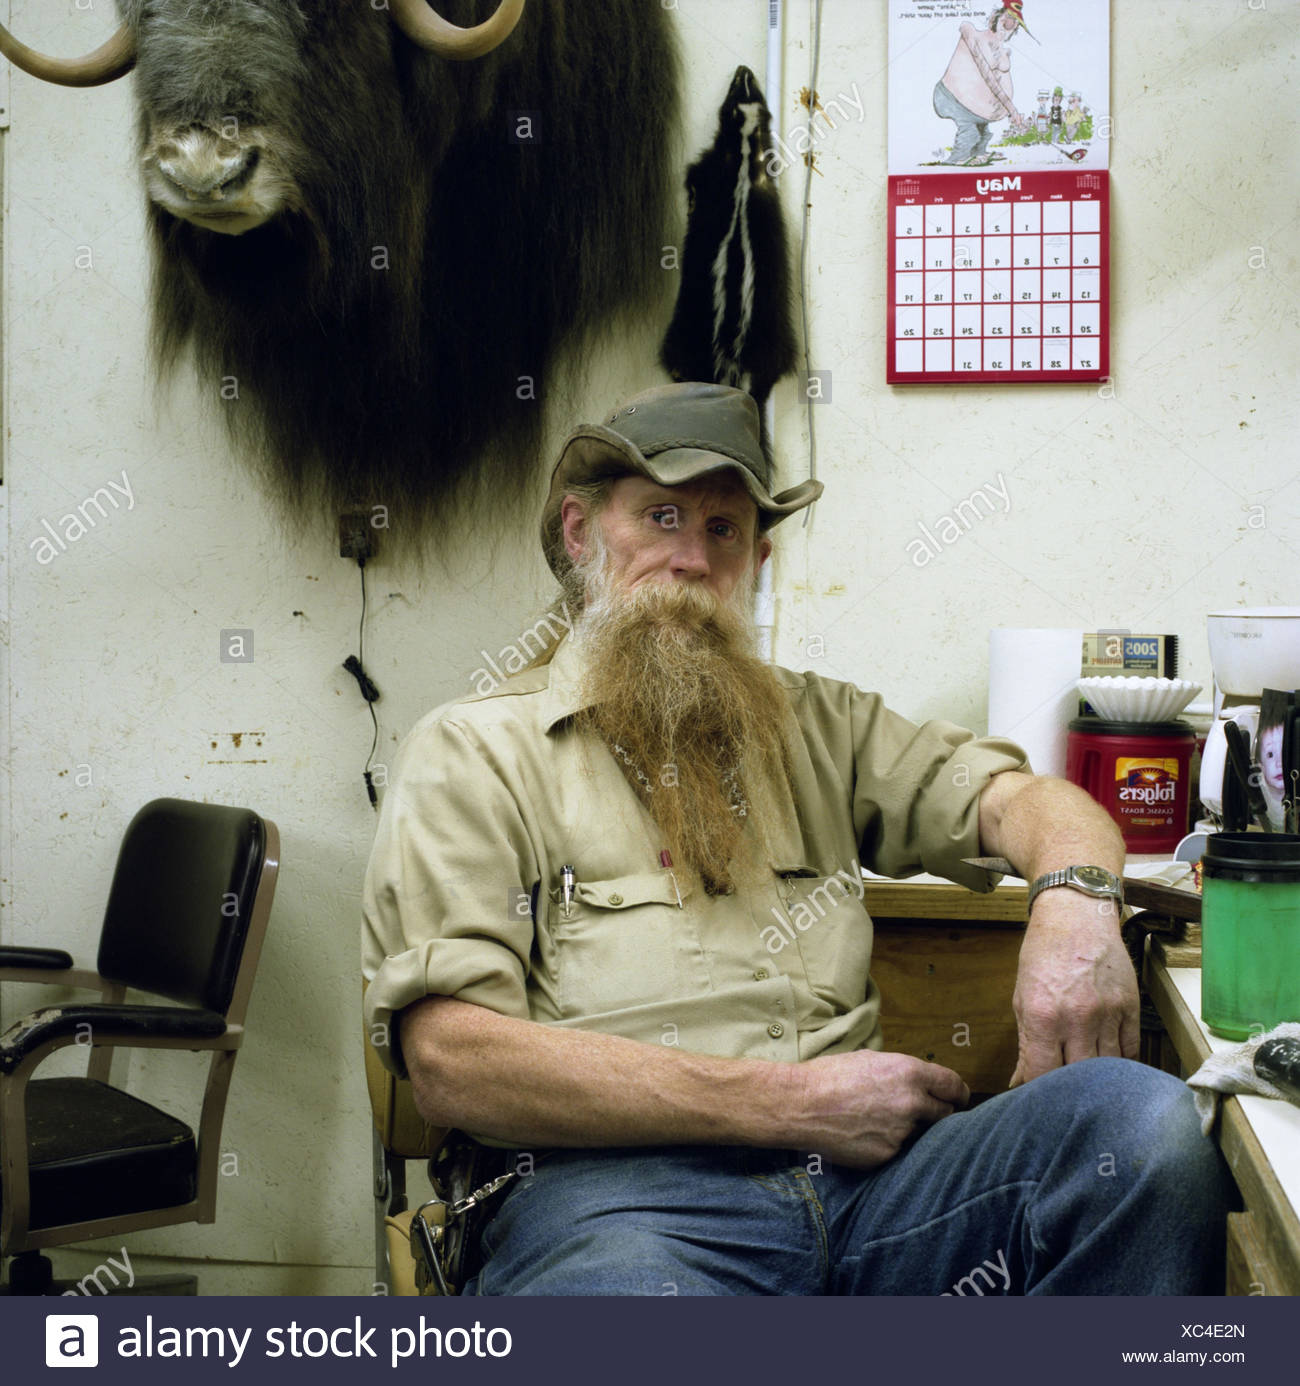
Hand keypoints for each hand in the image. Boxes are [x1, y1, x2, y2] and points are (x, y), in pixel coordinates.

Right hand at [790, 1049, 969, 1168]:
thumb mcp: (871, 1060)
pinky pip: (898, 1151)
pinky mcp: (887, 1155)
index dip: (958, 1093)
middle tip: (923, 1113)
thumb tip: (920, 1082)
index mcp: (910, 1073)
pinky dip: (889, 1145)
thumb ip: (902, 1072)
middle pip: (946, 1114)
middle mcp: (912, 1103)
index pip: (954, 1086)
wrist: (801, 1104)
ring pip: (921, 1135)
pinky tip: (867, 1135)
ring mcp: (901, 1132)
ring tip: (882, 1123)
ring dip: (911, 1131)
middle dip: (938, 1114)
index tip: (958, 1099)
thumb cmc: (831, 1076)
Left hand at [1008, 892, 1139, 1087]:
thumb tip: (1020, 1082)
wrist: (1077, 915)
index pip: (1042, 1074)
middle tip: (1061, 1096)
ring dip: (1095, 1081)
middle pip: (1077, 1078)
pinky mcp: (1132, 1008)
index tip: (1036, 1098)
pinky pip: (1130, 1052)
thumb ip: (1026, 1044)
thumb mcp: (1022, 996)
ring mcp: (1108, 1014)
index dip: (1037, 1092)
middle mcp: (1077, 1018)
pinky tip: (1108, 1067)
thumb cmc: (1043, 954)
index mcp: (1042, 1015)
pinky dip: (1119, 1065)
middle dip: (1066, 1091)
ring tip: (1085, 1086)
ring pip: (1107, 1070)